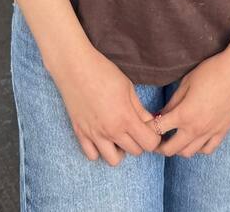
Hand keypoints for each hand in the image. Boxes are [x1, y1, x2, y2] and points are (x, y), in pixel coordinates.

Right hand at [49, 46, 160, 164]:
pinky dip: (100, 150)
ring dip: (121, 150)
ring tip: (120, 136)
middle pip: (135, 152)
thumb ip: (139, 109)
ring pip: (113, 160)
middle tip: (137, 129)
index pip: (149, 143)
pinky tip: (103, 136)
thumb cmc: (104, 73)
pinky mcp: (80, 134)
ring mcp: (93, 135)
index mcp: (126, 118)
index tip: (151, 129)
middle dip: (140, 142)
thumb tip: (150, 122)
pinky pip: (92, 156)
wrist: (75, 68)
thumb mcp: (128, 88)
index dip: (154, 137)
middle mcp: (110, 131)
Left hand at [156, 45, 229, 157]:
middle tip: (155, 139)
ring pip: (188, 153)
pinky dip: (198, 148)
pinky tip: (195, 139)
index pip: (157, 129)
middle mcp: (195, 128)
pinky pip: (207, 150)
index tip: (144, 126)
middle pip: (170, 149)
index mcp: (184, 114)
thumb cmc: (212, 71)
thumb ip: (172, 102)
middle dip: (159, 146)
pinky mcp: (223, 131)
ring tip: (174, 139)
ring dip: (177, 148)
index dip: (147, 128)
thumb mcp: (186, 83)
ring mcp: (210, 132)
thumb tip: (160, 115)